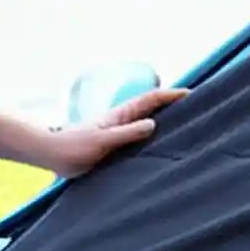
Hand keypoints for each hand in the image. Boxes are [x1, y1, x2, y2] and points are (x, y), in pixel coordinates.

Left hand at [0, 87, 188, 178]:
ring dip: (167, 120)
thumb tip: (153, 124)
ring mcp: (120, 131)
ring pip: (149, 121)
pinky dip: (156, 135)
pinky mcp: (116, 145)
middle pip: (154, 107)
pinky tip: (163, 145)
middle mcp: (123, 120)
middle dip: (174, 104)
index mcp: (121, 115)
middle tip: (198, 107)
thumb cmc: (73, 147)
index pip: (152, 99)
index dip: (172, 95)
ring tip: (188, 125)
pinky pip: (142, 136)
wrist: (51, 155)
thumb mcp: (102, 141)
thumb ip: (127, 133)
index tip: (192, 95)